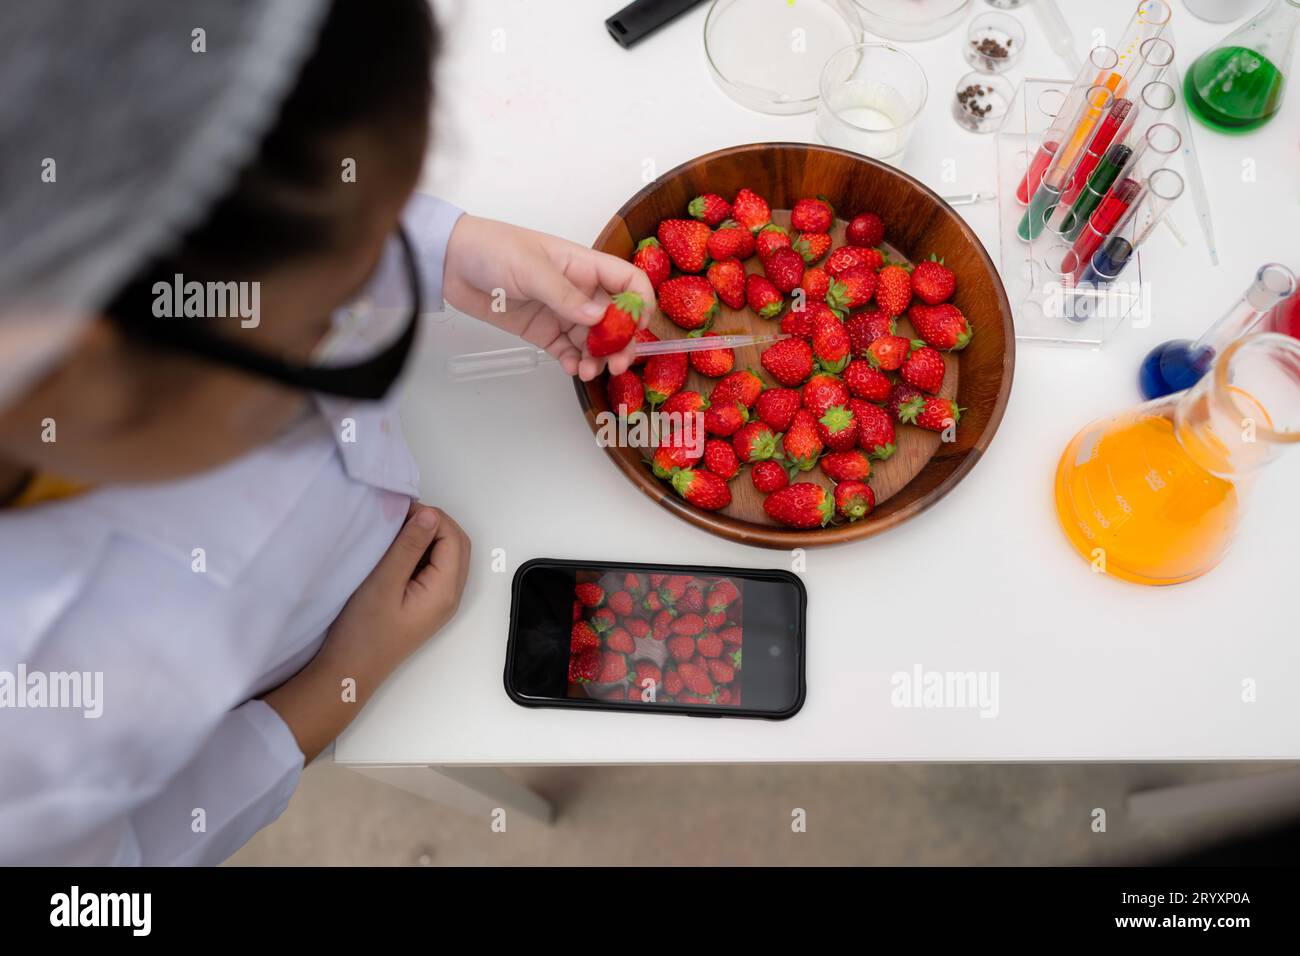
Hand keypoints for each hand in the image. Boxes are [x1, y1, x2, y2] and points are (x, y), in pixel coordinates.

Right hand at [321, 503, 470, 675]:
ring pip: (447, 555)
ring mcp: (439, 600)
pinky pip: (435, 567)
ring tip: (396, 530)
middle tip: (400, 517)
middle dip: (434, 524)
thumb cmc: (363, 632)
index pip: (454, 539)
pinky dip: (421, 551)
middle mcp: (450, 595)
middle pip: (457, 545)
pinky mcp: (426, 603)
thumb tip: (429, 515)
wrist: (350, 671)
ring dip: (428, 536)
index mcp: (445, 591)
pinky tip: (398, 549)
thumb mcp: (383, 583)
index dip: (432, 518)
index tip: (401, 511)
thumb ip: (408, 547)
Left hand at [443, 215, 655, 380]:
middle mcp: (578, 290)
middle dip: (621, 342)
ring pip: (593, 340)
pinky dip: (574, 362)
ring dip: (598, 358)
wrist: (451, 262)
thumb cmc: (492, 249)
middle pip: (616, 319)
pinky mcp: (543, 331)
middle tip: (617, 364)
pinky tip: (572, 369)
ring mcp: (561, 313)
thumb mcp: (530, 268)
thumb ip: (564, 295)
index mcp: (583, 266)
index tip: (637, 327)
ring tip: (588, 371)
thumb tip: (597, 319)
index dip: (639, 303)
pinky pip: (568, 351)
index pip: (627, 282)